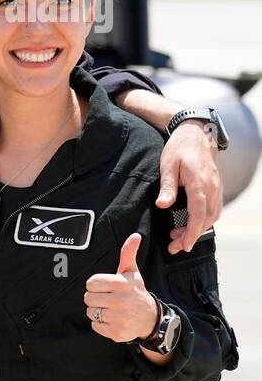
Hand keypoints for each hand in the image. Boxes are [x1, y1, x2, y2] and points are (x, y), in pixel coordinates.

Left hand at [84, 233, 158, 342]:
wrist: (150, 318)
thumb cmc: (136, 292)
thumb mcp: (132, 272)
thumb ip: (128, 254)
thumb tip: (135, 236)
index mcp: (122, 284)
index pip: (90, 283)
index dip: (95, 285)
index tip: (106, 287)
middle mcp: (122, 301)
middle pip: (87, 298)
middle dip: (95, 298)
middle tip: (108, 299)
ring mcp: (120, 318)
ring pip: (90, 312)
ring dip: (97, 311)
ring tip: (110, 309)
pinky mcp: (117, 333)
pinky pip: (95, 326)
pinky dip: (100, 324)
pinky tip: (113, 320)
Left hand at [160, 122, 221, 253]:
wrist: (196, 133)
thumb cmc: (179, 148)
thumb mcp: (168, 165)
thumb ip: (167, 186)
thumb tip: (163, 205)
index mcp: (200, 184)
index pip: (199, 215)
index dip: (192, 233)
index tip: (184, 246)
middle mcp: (212, 188)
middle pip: (206, 220)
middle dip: (191, 236)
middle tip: (174, 247)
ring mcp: (216, 188)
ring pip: (211, 216)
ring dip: (197, 229)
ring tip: (177, 237)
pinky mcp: (216, 188)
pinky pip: (214, 209)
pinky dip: (203, 220)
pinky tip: (190, 224)